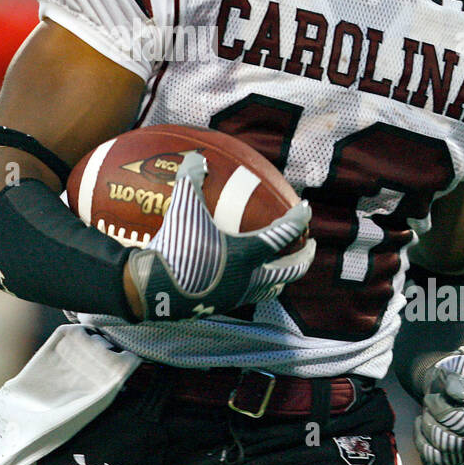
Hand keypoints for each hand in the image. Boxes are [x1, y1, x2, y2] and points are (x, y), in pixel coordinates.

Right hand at [125, 151, 313, 320]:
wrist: (154, 288)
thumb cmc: (177, 247)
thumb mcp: (183, 209)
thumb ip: (191, 180)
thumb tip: (196, 157)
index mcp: (248, 253)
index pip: (284, 235)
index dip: (298, 219)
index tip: (306, 210)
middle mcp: (250, 277)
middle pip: (290, 271)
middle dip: (304, 259)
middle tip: (309, 247)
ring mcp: (237, 295)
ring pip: (270, 288)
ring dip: (280, 276)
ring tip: (280, 268)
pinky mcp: (220, 306)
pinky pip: (247, 294)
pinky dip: (253, 284)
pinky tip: (241, 277)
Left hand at [414, 350, 463, 464]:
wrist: (448, 383)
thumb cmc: (454, 373)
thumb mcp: (457, 367)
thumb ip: (457, 379)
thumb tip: (457, 395)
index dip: (442, 412)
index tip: (431, 398)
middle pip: (454, 444)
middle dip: (432, 424)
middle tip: (426, 406)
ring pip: (443, 457)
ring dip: (425, 434)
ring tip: (423, 416)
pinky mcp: (457, 458)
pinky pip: (435, 464)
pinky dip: (422, 446)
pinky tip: (421, 427)